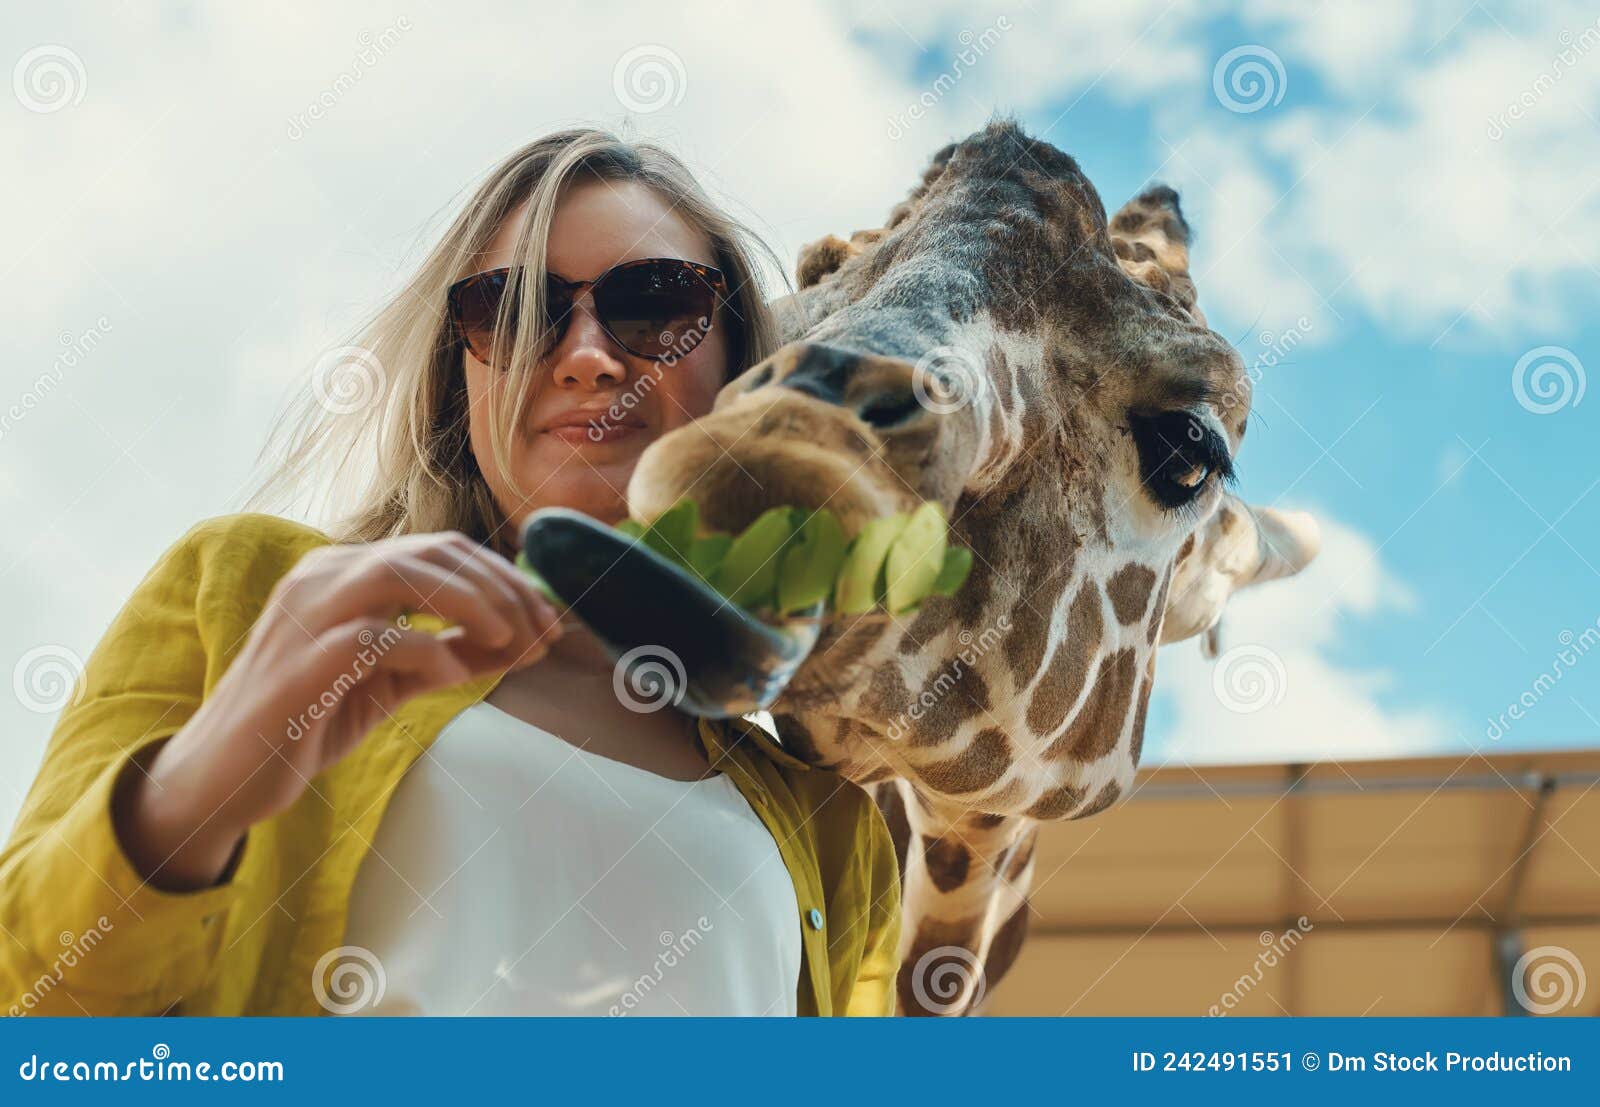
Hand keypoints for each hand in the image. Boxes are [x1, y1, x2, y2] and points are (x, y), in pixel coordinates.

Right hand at [113, 531, 561, 889]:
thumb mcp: (392, 680)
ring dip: (472, 604)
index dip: (505, 579)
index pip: (441, 550)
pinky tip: (454, 678)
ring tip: (512, 641)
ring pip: (403, 575)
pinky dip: (425, 653)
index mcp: (346, 571)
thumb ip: (450, 653)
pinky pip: (373, 639)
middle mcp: (323, 576)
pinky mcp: (298, 663)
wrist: (225, 776)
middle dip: (502, 589)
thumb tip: (523, 641)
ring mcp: (306, 614)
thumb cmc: (309, 720)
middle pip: (433, 553)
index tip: (550, 620)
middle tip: (546, 632)